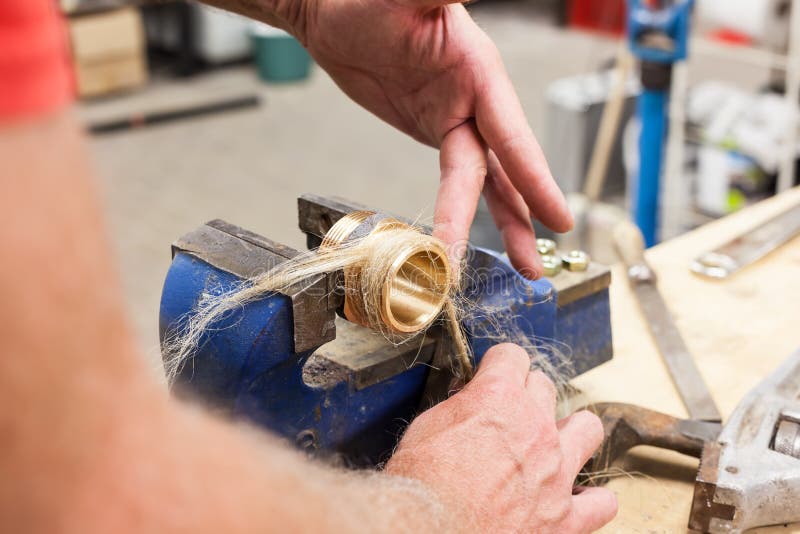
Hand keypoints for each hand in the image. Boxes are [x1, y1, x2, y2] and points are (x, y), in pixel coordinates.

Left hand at [295, 1, 572, 277]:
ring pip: (485, 180)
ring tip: (522, 265)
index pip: (511, 133)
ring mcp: (455, 119)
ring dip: (503, 223)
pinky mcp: (435, 132)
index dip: (534, 177)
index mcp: (478, 71)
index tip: (555, 217)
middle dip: (518, 217)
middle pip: (501, 168)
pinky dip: (461, 208)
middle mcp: (476, 100)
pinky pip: (454, 178)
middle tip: (533, 265)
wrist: (331, 14)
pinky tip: (467, 233)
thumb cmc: (365, 1)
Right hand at [385, 343, 616, 532]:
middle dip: (526, 393)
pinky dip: (592, 499)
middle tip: (508, 411)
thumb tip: (466, 403)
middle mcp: (535, 427)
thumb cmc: (422, 482)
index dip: (499, 364)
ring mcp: (555, 471)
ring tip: (555, 442)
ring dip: (572, 430)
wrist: (432, 528)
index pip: (512, 356)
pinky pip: (600, 503)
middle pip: (545, 387)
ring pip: (587, 429)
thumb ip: (458, 407)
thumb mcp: (427, 425)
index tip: (493, 373)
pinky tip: (578, 497)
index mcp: (499, 397)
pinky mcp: (564, 516)